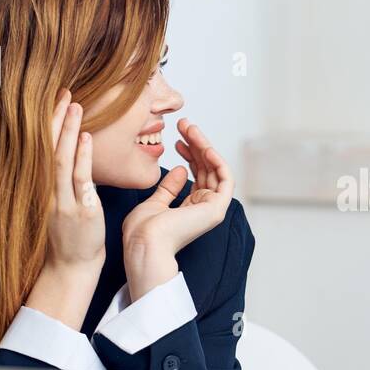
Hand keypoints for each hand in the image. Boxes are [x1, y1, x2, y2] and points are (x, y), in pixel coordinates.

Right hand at [25, 89, 105, 329]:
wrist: (70, 268)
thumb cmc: (69, 237)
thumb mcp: (60, 203)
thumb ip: (62, 180)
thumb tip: (70, 154)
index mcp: (43, 187)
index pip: (43, 148)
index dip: (48, 123)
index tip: (54, 100)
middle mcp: (48, 191)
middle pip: (47, 147)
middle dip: (55, 119)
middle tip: (63, 92)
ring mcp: (62, 201)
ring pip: (61, 159)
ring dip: (67, 130)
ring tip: (74, 105)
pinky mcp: (79, 211)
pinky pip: (79, 180)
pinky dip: (82, 156)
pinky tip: (85, 137)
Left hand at [122, 118, 234, 299]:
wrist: (144, 244)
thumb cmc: (143, 231)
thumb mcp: (154, 202)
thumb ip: (168, 188)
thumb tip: (180, 169)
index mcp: (190, 209)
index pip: (197, 175)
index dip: (189, 154)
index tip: (176, 140)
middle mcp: (204, 208)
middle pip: (207, 169)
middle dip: (196, 144)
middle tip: (184, 125)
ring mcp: (212, 208)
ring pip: (215, 169)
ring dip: (204, 146)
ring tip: (189, 129)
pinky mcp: (216, 207)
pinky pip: (225, 178)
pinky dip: (218, 160)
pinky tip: (204, 146)